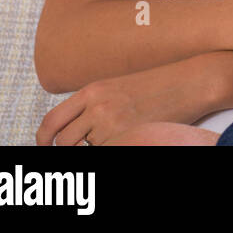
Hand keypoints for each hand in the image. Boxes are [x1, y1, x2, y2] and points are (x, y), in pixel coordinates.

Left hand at [37, 64, 194, 146]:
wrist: (191, 82)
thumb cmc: (160, 85)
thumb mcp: (119, 88)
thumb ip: (94, 105)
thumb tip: (76, 130)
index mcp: (92, 91)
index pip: (51, 121)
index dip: (42, 139)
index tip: (44, 147)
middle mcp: (97, 106)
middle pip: (63, 142)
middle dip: (70, 150)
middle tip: (83, 147)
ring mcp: (112, 122)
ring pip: (90, 148)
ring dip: (101, 145)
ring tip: (123, 130)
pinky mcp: (127, 135)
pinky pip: (110, 149)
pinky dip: (117, 145)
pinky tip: (134, 133)